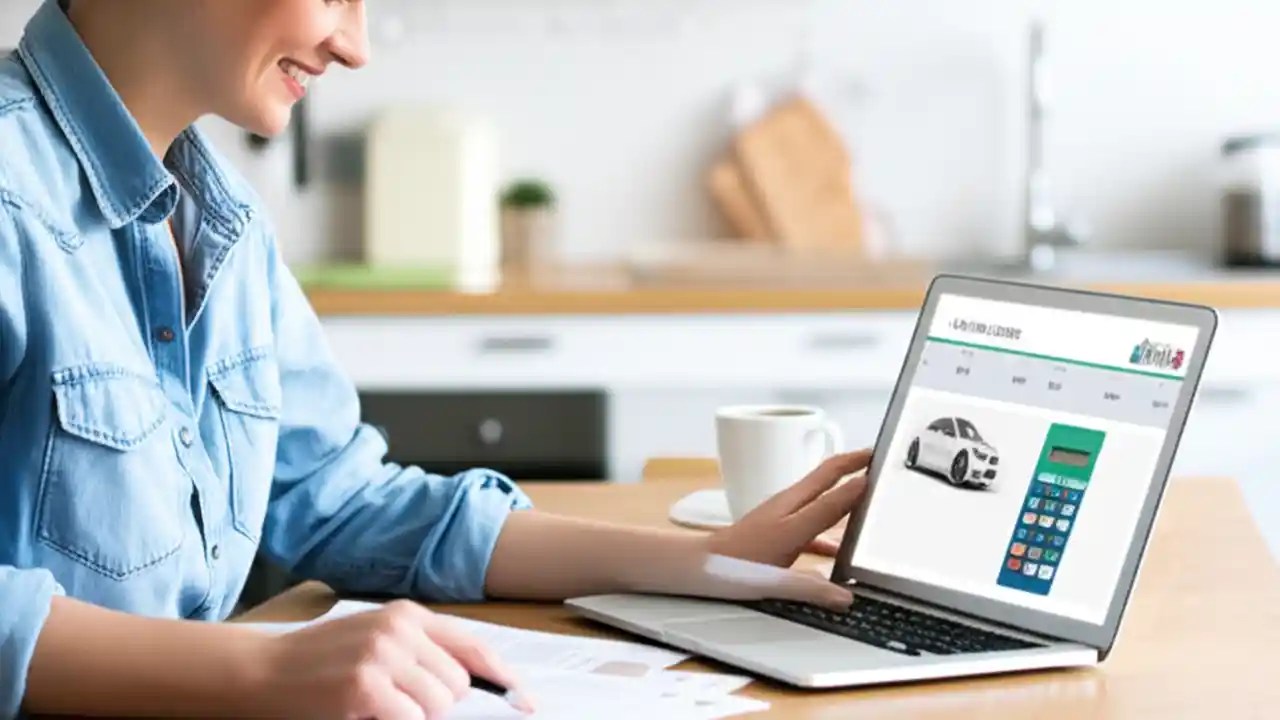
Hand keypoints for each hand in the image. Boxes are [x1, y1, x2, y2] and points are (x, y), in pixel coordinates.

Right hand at [252, 600, 530, 719]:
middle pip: (458, 685)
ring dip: (416, 718)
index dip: (504, 680)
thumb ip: (422, 652)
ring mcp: (382, 657)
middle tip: (401, 708)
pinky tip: (368, 715)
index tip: (525, 704)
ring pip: (438, 706)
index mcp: (408, 615)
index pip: (474, 648)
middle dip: (440, 707)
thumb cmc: (320, 662)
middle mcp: (400, 629)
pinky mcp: (365, 688)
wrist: (260, 671)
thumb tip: (474, 688)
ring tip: (380, 709)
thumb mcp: (376, 640)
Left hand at [706, 450, 871, 605]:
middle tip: (877, 462)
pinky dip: (828, 534)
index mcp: (793, 506)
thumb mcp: (781, 564)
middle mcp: (789, 506)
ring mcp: (781, 519)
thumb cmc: (736, 561)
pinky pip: (809, 529)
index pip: (831, 476)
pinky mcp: (775, 536)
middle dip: (851, 468)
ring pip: (819, 504)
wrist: (701, 567)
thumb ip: (816, 572)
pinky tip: (838, 551)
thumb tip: (848, 592)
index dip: (856, 465)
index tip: (881, 457)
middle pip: (825, 480)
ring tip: (865, 502)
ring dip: (841, 499)